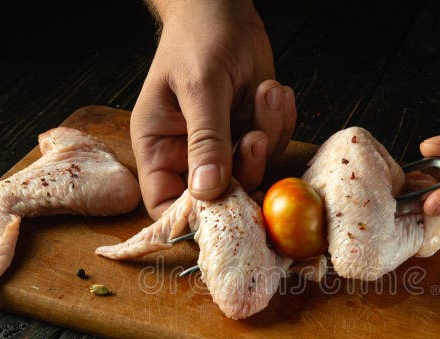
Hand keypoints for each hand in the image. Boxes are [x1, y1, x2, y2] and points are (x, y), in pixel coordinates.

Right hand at [132, 0, 295, 218]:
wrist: (223, 6)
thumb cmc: (198, 38)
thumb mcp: (200, 87)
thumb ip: (206, 140)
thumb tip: (206, 191)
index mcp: (159, 147)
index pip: (166, 204)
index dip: (191, 216)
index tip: (223, 203)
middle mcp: (189, 154)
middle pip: (219, 196)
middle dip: (245, 167)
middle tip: (256, 135)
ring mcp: (225, 145)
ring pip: (254, 172)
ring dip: (268, 137)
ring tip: (266, 93)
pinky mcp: (252, 132)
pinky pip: (274, 149)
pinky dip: (280, 123)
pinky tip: (273, 91)